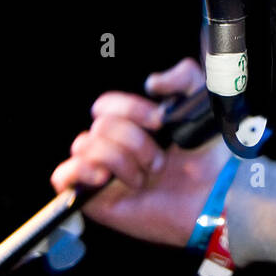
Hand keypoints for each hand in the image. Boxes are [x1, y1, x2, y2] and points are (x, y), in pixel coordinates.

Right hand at [49, 58, 230, 248]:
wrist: (213, 196)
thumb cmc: (209, 157)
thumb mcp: (202, 104)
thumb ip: (184, 76)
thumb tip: (151, 82)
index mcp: (132, 127)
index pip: (106, 104)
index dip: (131, 109)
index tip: (159, 122)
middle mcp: (114, 148)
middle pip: (100, 125)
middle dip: (134, 140)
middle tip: (158, 160)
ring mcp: (101, 172)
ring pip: (85, 145)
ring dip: (121, 159)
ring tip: (143, 177)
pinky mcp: (92, 199)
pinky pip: (63, 175)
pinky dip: (80, 170)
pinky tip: (105, 177)